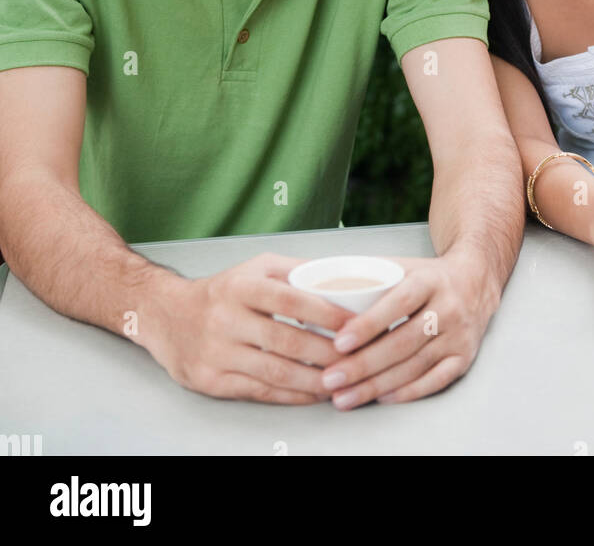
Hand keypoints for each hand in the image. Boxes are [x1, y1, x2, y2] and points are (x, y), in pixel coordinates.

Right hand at [141, 252, 351, 402]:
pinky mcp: (211, 380)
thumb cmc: (223, 290)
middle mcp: (226, 319)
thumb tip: (341, 275)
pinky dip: (291, 396)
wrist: (166, 315)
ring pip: (275, 373)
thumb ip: (296, 271)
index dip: (326, 314)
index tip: (354, 325)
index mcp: (241, 287)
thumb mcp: (255, 268)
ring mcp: (217, 353)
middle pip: (287, 342)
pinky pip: (259, 392)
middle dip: (327, 354)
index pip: (291, 300)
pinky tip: (312, 394)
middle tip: (356, 359)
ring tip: (340, 381)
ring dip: (313, 381)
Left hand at [318, 252, 500, 408]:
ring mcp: (458, 335)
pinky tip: (382, 397)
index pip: (397, 303)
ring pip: (415, 366)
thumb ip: (366, 275)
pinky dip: (407, 392)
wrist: (476, 280)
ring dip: (377, 385)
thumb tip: (312, 279)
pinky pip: (434, 380)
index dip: (368, 324)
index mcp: (428, 280)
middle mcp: (447, 307)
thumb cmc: (426, 276)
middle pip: (403, 342)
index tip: (339, 342)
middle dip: (363, 365)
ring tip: (344, 396)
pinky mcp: (464, 357)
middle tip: (331, 379)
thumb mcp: (401, 265)